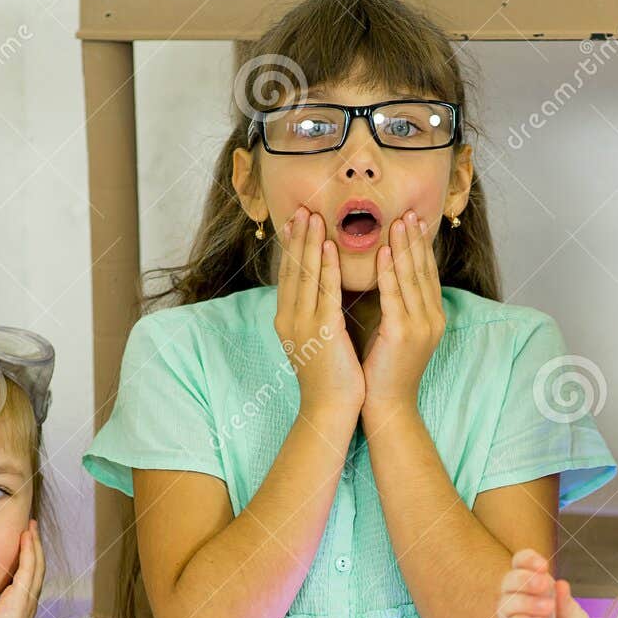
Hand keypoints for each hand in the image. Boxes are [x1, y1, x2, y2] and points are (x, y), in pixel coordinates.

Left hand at [0, 518, 42, 617]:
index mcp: (21, 604)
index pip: (28, 575)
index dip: (28, 556)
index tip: (24, 539)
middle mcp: (28, 600)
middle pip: (36, 566)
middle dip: (34, 545)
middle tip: (31, 526)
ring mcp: (27, 599)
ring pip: (36, 565)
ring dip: (34, 544)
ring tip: (31, 526)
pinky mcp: (21, 599)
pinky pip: (29, 570)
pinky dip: (29, 552)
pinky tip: (27, 539)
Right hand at [273, 207, 364, 418]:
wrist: (330, 410)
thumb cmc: (331, 378)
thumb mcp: (316, 342)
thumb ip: (317, 316)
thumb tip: (324, 294)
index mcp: (286, 321)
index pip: (288, 276)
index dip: (292, 248)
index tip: (295, 222)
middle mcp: (289, 319)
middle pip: (292, 269)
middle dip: (297, 237)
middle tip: (302, 207)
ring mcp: (302, 325)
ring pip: (305, 274)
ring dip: (310, 242)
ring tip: (314, 215)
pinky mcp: (321, 331)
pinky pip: (324, 291)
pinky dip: (326, 266)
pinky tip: (330, 246)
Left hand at [362, 210, 444, 420]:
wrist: (386, 406)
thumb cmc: (383, 370)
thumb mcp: (394, 331)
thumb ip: (395, 304)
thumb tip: (382, 274)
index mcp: (431, 317)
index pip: (427, 273)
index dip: (421, 246)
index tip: (414, 221)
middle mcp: (432, 318)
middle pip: (423, 269)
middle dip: (415, 239)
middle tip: (408, 211)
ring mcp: (421, 326)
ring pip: (411, 277)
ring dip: (403, 247)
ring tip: (396, 221)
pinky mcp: (403, 334)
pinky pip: (395, 296)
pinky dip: (389, 272)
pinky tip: (382, 252)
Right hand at [498, 549, 601, 617]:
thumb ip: (567, 605)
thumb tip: (559, 583)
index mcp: (540, 595)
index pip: (522, 569)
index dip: (526, 561)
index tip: (541, 563)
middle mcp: (524, 607)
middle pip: (507, 582)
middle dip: (523, 578)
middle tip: (544, 582)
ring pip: (504, 603)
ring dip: (525, 601)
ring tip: (548, 610)